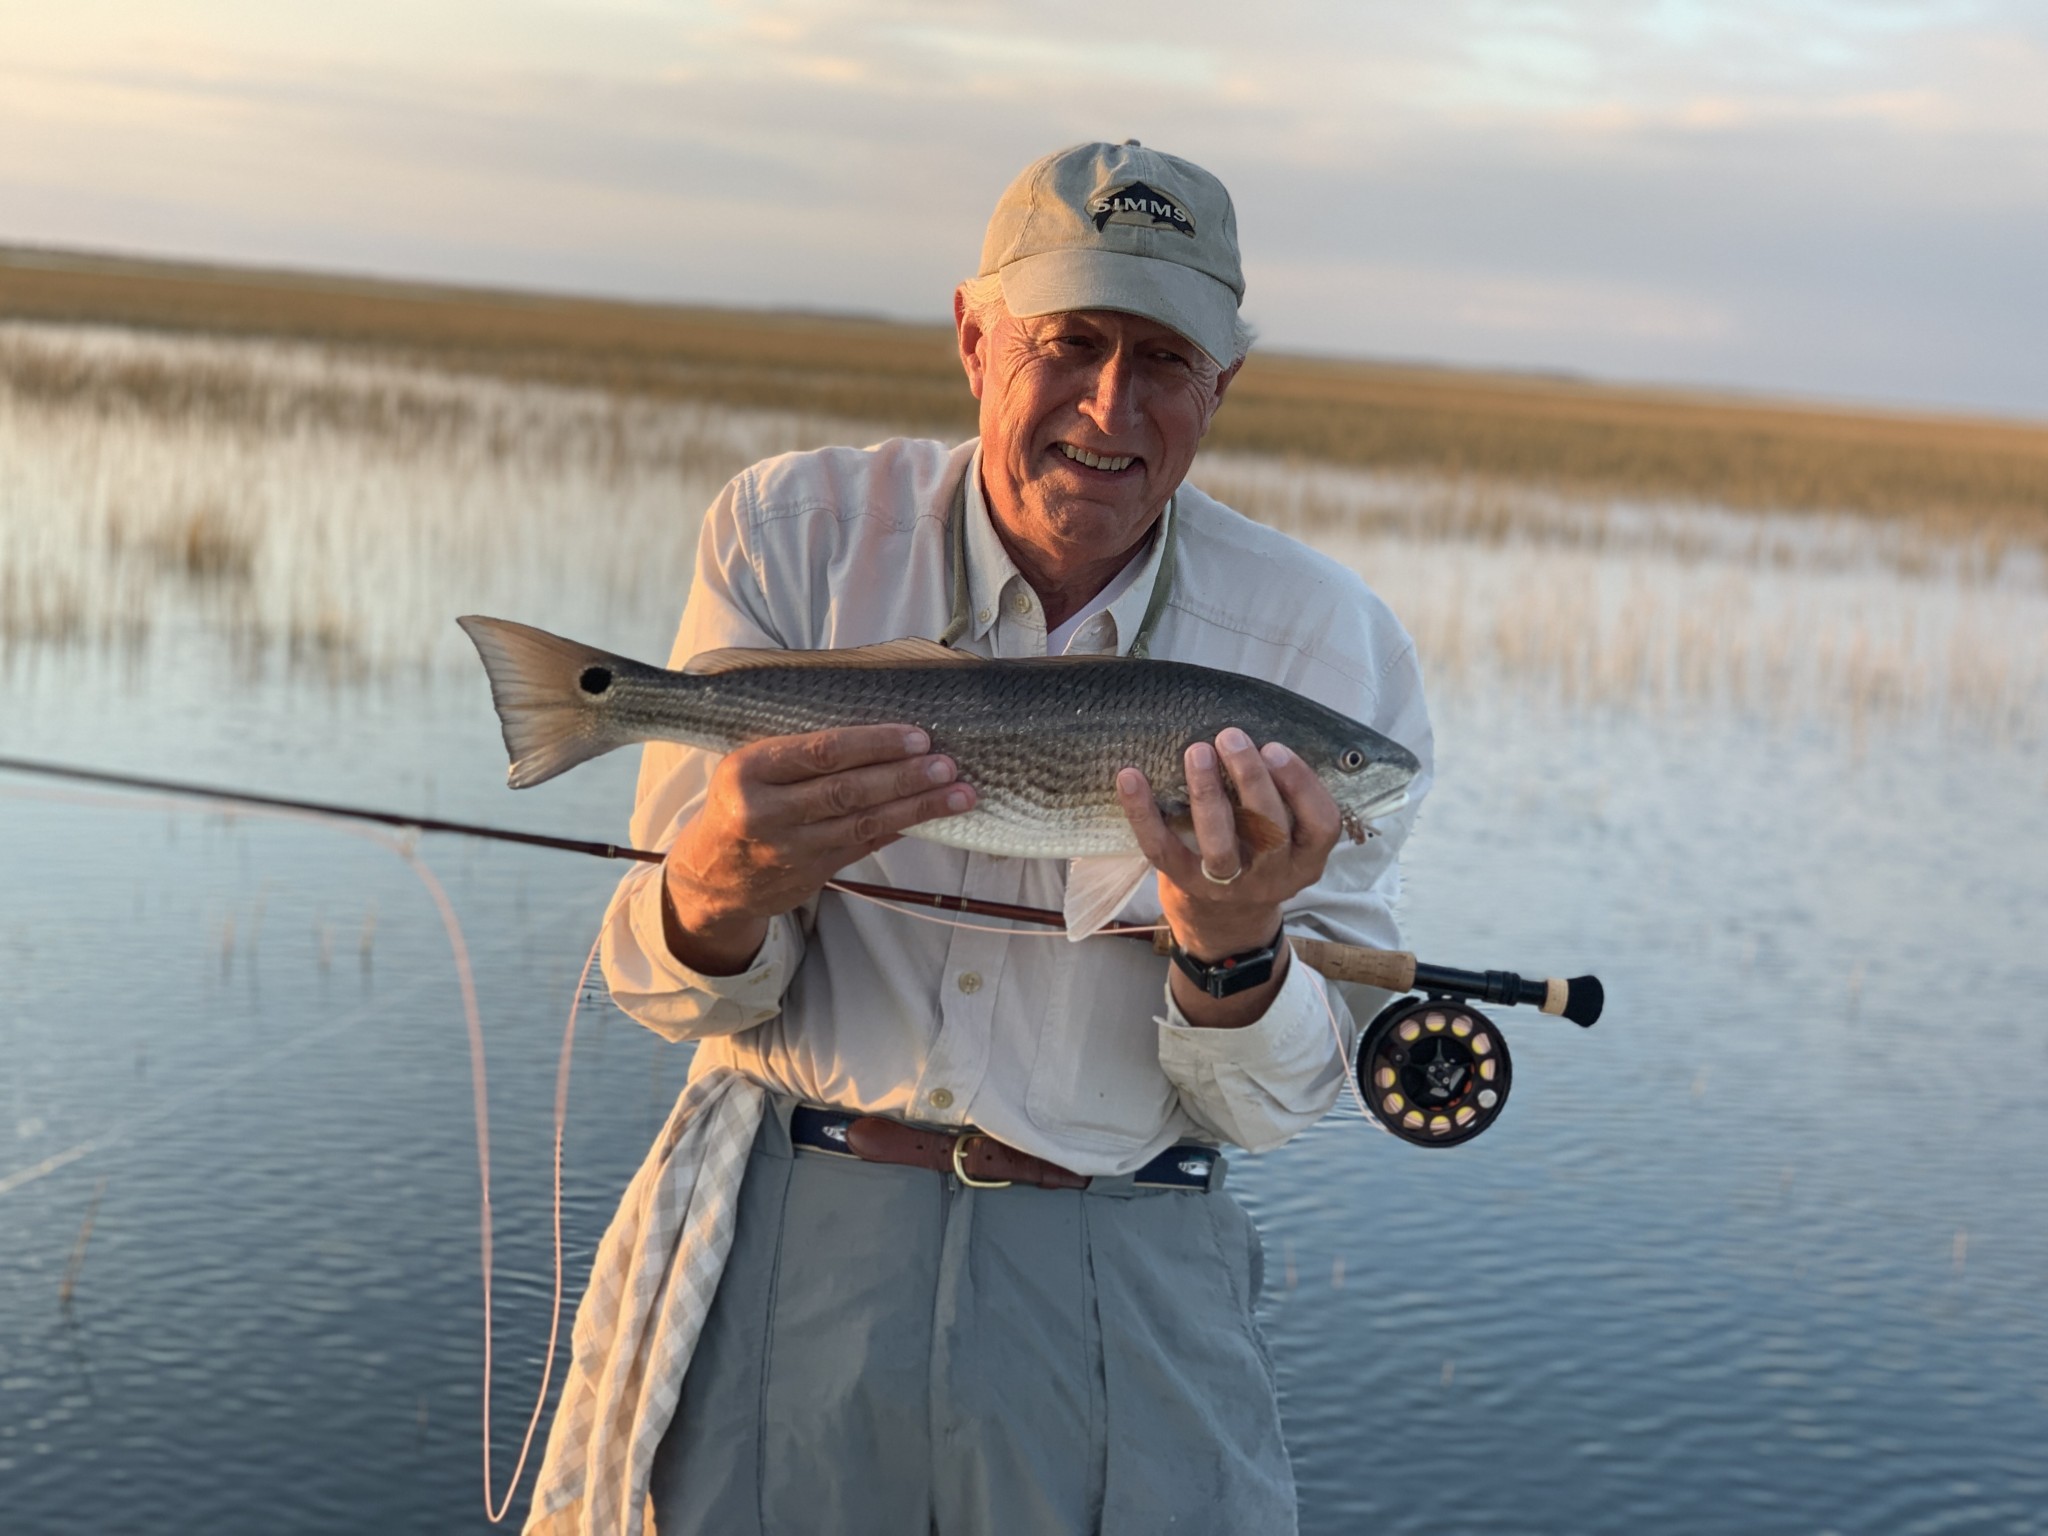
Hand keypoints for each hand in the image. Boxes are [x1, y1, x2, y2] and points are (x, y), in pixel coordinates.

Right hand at [662, 725, 975, 973]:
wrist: (711, 875)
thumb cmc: (741, 802)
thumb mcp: (751, 768)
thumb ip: (801, 752)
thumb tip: (882, 732)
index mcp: (748, 771)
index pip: (821, 752)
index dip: (874, 744)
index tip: (917, 735)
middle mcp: (765, 811)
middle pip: (847, 790)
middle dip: (904, 776)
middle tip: (948, 765)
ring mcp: (788, 849)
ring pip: (863, 823)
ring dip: (917, 807)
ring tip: (959, 794)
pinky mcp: (809, 875)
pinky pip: (863, 847)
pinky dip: (898, 829)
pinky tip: (930, 817)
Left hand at [1117, 729, 1341, 1025]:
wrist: (1225, 924)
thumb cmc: (1257, 857)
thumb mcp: (1287, 838)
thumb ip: (1281, 799)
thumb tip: (1251, 738)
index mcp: (1306, 860)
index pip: (1321, 825)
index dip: (1301, 785)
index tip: (1275, 748)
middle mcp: (1272, 877)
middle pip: (1269, 830)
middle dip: (1251, 778)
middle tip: (1231, 738)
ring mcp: (1228, 886)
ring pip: (1220, 845)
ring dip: (1208, 795)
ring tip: (1197, 752)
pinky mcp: (1185, 886)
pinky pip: (1162, 850)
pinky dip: (1143, 813)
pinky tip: (1131, 777)